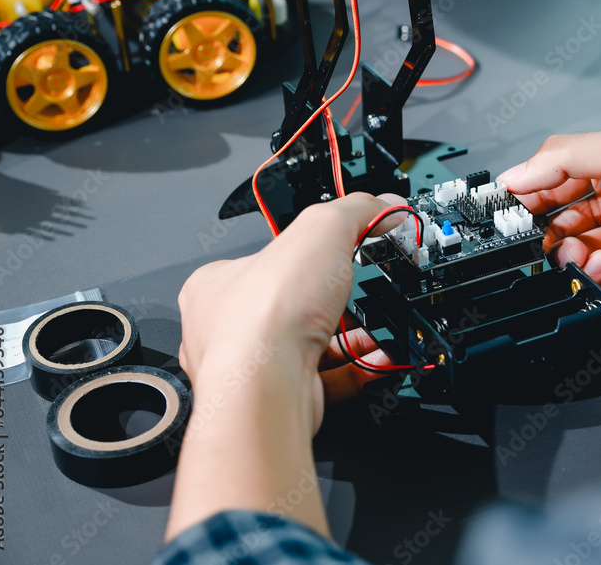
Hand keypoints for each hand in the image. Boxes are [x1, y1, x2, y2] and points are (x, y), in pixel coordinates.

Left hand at [168, 192, 406, 540]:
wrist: (267, 390)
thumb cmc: (266, 315)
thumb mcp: (319, 229)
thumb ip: (354, 210)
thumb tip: (382, 204)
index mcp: (218, 284)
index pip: (267, 257)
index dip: (311, 252)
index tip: (345, 249)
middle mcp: (229, 329)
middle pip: (297, 303)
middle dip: (340, 298)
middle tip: (366, 287)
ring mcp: (257, 368)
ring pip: (317, 344)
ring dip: (357, 334)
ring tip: (383, 321)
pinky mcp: (286, 397)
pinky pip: (332, 378)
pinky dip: (362, 366)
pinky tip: (382, 354)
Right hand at [500, 126, 600, 380]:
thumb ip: (563, 159)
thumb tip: (515, 174)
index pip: (554, 174)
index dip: (528, 191)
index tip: (504, 211)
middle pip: (563, 214)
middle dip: (541, 228)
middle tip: (528, 242)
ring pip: (580, 249)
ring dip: (565, 255)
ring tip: (567, 259)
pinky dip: (594, 278)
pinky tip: (595, 273)